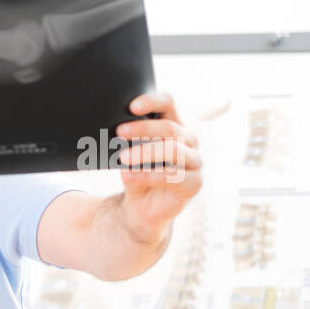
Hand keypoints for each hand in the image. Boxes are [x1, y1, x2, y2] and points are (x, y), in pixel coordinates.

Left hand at [115, 92, 203, 240]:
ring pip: (173, 150)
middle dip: (143, 128)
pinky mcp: (195, 183)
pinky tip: (127, 175)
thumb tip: (114, 128)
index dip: (153, 102)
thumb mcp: (129, 153)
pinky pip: (173, 176)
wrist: (142, 207)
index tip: (132, 106)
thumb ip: (128, 139)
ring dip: (145, 152)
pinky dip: (147, 175)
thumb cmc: (137, 173)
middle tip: (119, 132)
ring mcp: (195, 161)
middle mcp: (190, 140)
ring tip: (121, 158)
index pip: (169, 104)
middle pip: (170, 127)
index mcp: (175, 125)